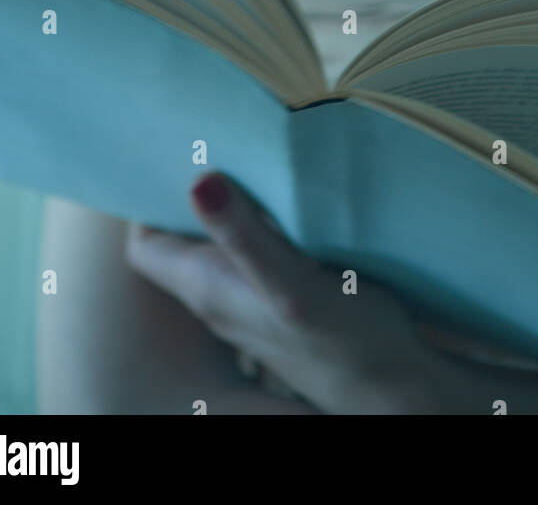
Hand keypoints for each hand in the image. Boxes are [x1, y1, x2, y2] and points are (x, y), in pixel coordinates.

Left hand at [125, 171, 437, 414]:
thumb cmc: (345, 341)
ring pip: (215, 246)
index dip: (147, 201)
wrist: (393, 393)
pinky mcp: (280, 303)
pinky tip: (283, 204)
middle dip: (187, 195)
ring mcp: (248, 304)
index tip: (172, 156)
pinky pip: (250, 254)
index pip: (143, 244)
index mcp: (206, 288)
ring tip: (245, 161)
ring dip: (224, 208)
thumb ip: (243, 235)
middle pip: (177, 241)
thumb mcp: (291, 283)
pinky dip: (255, 224)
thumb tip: (197, 182)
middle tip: (211, 144)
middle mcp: (217, 298)